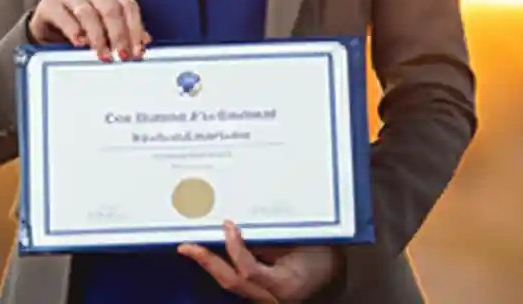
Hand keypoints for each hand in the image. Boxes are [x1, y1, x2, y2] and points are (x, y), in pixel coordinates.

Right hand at [28, 0, 149, 60]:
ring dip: (99, 38)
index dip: (135, 29)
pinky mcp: (49, 2)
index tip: (137, 50)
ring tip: (104, 55)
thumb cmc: (79, 17)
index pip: (127, 3)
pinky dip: (75, 32)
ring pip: (88, 13)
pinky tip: (81, 44)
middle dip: (119, 35)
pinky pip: (65, 18)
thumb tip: (143, 43)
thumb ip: (124, 27)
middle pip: (110, 8)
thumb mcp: (104, 20)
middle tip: (122, 55)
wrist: (47, 20)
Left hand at [178, 221, 341, 302]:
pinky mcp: (260, 294)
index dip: (236, 248)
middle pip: (232, 282)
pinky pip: (237, 281)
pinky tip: (210, 252)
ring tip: (191, 247)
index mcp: (285, 285)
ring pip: (231, 283)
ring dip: (210, 264)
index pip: (250, 271)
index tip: (228, 225)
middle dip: (207, 262)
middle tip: (187, 246)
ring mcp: (264, 300)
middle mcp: (271, 299)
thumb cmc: (324, 257)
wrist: (335, 278)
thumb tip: (244, 226)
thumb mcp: (304, 244)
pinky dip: (223, 265)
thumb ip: (275, 240)